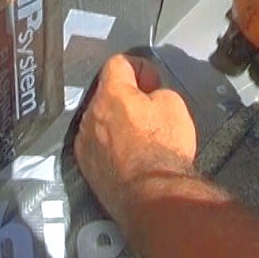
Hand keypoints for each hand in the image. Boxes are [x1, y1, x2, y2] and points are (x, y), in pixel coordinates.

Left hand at [74, 54, 199, 226]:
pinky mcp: (85, 165)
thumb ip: (157, 92)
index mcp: (111, 93)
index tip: (152, 83)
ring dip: (115, 122)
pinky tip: (127, 156)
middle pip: (106, 93)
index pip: (118, 63)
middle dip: (126, 97)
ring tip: (138, 138)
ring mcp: (84, 141)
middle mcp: (91, 114)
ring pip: (98, 119)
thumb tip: (149, 98)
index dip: (139, 68)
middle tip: (149, 111)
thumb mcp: (174, 105)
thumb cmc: (164, 148)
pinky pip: (95, 144)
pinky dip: (109, 145)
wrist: (152, 194)